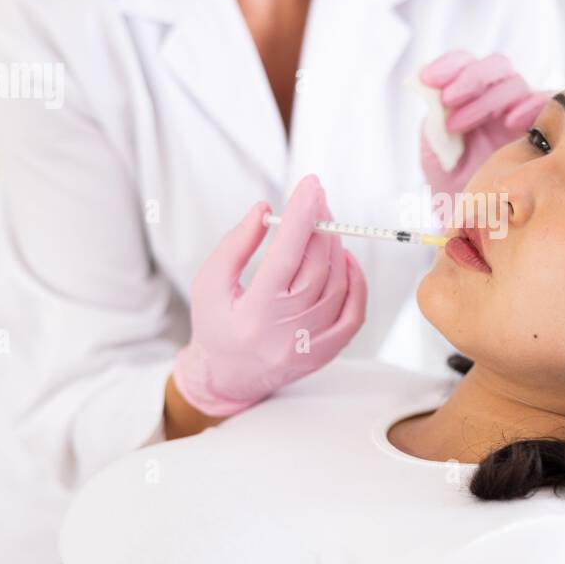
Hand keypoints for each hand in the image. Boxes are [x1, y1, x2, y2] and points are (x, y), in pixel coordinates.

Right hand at [172, 174, 366, 418]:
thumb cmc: (215, 325)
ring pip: (337, 285)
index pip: (285, 256)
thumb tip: (265, 208)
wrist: (229, 377)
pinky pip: (354, 312)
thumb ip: (235, 244)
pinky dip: (355, 281)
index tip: (310, 186)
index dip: (301, 218)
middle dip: (320, 225)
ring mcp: (311, 344)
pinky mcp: (327, 351)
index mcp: (254, 312)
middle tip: (317, 198)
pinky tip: (343, 259)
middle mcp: (286, 331)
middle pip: (316, 267)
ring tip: (323, 226)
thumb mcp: (209, 282)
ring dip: (335, 248)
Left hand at [418, 51, 552, 197]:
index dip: (448, 66)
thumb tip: (429, 92)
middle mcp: (499, 100)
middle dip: (469, 79)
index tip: (427, 80)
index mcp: (471, 97)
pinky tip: (511, 122)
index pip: (465, 64)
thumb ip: (433, 124)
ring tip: (463, 125)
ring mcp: (522, 113)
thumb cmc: (455, 187)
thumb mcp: (435, 155)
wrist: (476, 224)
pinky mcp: (544, 130)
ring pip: (514, 84)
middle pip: (495, 67)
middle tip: (448, 100)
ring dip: (487, 98)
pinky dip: (529, 105)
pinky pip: (545, 103)